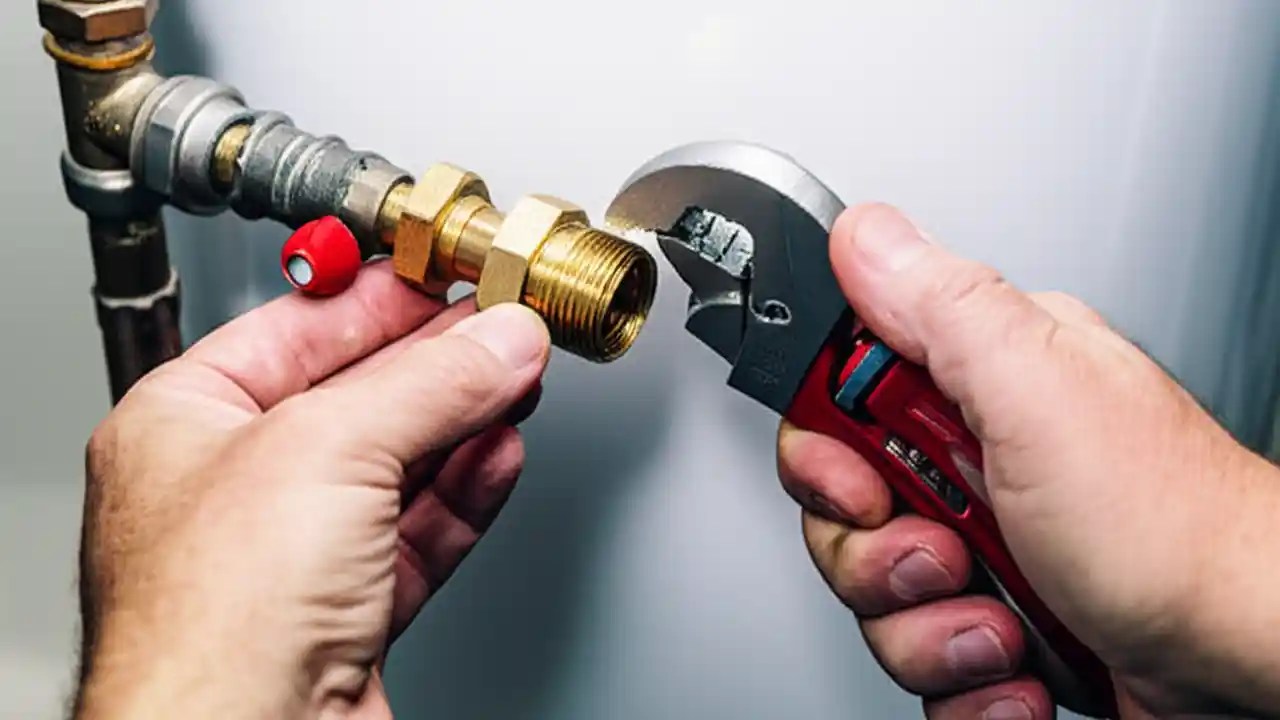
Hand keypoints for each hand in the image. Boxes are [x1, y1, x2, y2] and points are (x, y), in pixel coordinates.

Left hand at [75, 262, 549, 718]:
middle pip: (358, 397)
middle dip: (440, 362)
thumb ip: (430, 384)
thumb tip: (497, 341)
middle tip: (505, 326)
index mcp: (185, 424)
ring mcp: (292, 556)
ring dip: (464, 423)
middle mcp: (233, 488)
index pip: (297, 329)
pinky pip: (419, 533)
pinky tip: (499, 455)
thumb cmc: (210, 624)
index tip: (449, 274)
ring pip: (397, 467)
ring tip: (517, 380)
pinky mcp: (347, 613)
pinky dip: (466, 492)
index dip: (381, 295)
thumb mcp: (329, 449)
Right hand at [777, 205, 1279, 717]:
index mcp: (980, 380)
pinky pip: (921, 657)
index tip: (867, 483)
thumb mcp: (1043, 394)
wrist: (1247, 657)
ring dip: (931, 632)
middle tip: (949, 553)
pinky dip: (964, 682)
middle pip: (844, 509)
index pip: (839, 397)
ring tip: (1004, 622)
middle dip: (880, 557)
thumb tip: (863, 232)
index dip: (829, 451)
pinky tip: (1019, 666)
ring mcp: (984, 544)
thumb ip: (943, 306)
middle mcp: (976, 459)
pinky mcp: (991, 618)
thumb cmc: (1175, 530)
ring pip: (876, 594)